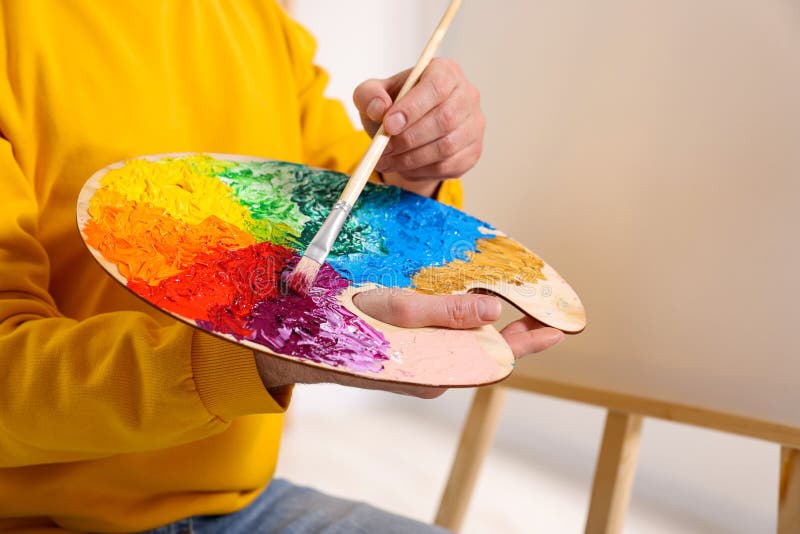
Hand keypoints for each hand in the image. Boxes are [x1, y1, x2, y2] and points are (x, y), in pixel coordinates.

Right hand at [254, 290, 563, 398]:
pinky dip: (462, 318)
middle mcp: (431, 369)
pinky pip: (445, 336)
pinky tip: (470, 301)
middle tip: (549, 312)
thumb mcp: (391, 312)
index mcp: (432, 368)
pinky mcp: (407, 350)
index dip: (529, 339)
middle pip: (486, 349)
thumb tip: (494, 309)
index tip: (561, 326)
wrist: (287, 344)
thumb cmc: (336, 326)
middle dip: (519, 331)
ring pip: (467, 342)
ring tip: (520, 304)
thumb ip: (444, 311)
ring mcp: (419, 360)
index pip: (495, 355)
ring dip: (493, 323)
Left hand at [353, 59, 485, 196]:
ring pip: (446, 146)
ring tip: (386, 160)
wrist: (408, 132)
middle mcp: (467, 95)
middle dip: (408, 138)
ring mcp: (474, 125)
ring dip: (411, 158)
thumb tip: (379, 108)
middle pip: (445, 119)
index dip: (413, 107)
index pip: (437, 86)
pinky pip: (449, 165)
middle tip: (382, 149)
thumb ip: (369, 96)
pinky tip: (404, 166)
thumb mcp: (373, 95)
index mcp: (445, 71)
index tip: (388, 125)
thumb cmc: (393, 107)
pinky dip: (421, 170)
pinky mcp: (473, 151)